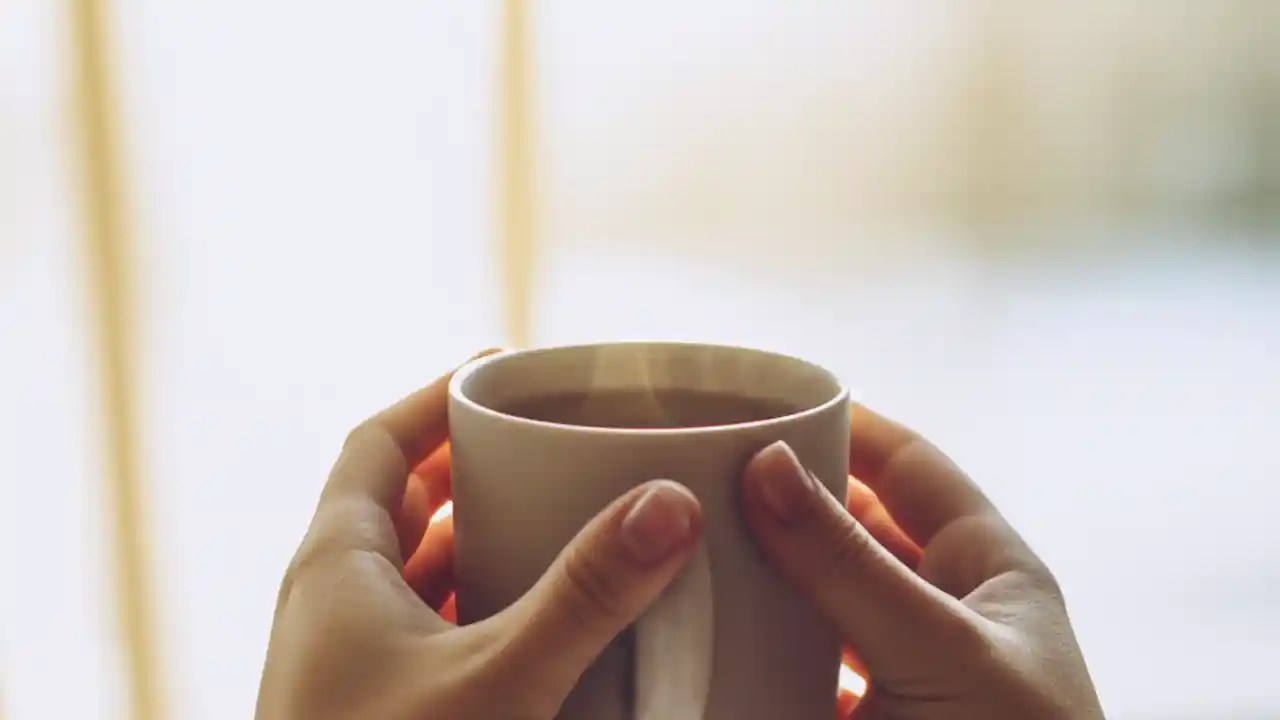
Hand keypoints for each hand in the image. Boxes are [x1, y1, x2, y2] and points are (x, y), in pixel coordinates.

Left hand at [256, 358, 702, 719]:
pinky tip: (548, 626)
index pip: (378, 445)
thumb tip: (671, 501)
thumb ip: (585, 594)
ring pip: (424, 573)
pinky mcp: (386, 710)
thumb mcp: (497, 683)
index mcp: (334, 567)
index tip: (508, 372)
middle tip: (559, 445)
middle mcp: (335, 606)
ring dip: (488, 543)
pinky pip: (437, 632)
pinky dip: (488, 610)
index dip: (437, 400)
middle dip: (480, 469)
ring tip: (568, 520)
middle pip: (407, 502)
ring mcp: (356, 665)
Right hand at [741, 406, 1104, 718]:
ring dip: (767, 581)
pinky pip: (801, 673)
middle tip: (711, 471)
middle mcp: (946, 614)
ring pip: (822, 603)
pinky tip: (709, 640)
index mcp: (993, 574)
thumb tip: (771, 463)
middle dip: (792, 500)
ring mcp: (902, 674)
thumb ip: (850, 563)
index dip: (854, 426)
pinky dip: (759, 657)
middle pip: (858, 530)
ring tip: (694, 545)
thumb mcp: (940, 650)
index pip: (915, 468)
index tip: (775, 398)